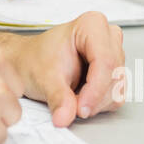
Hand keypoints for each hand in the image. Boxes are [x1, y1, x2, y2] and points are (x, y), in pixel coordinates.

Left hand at [2, 11, 125, 126]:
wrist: (26, 63)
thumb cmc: (34, 60)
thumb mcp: (44, 79)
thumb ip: (58, 98)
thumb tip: (65, 118)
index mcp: (91, 25)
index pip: (105, 61)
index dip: (95, 90)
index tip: (80, 109)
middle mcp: (107, 36)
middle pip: (113, 75)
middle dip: (94, 98)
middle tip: (70, 106)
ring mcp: (113, 53)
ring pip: (117, 87)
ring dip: (96, 102)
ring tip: (70, 98)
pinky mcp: (114, 70)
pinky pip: (116, 94)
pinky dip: (98, 103)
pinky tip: (79, 96)